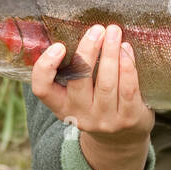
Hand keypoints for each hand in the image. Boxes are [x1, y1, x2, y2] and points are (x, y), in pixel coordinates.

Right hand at [31, 24, 154, 169]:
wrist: (121, 140)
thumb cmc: (97, 106)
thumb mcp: (77, 96)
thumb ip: (73, 72)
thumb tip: (78, 29)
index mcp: (61, 106)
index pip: (42, 90)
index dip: (46, 67)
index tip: (59, 46)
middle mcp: (80, 114)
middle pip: (80, 79)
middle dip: (89, 50)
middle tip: (97, 29)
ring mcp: (105, 119)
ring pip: (106, 82)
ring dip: (111, 53)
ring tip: (114, 32)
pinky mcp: (128, 119)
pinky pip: (128, 88)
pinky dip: (127, 66)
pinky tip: (127, 50)